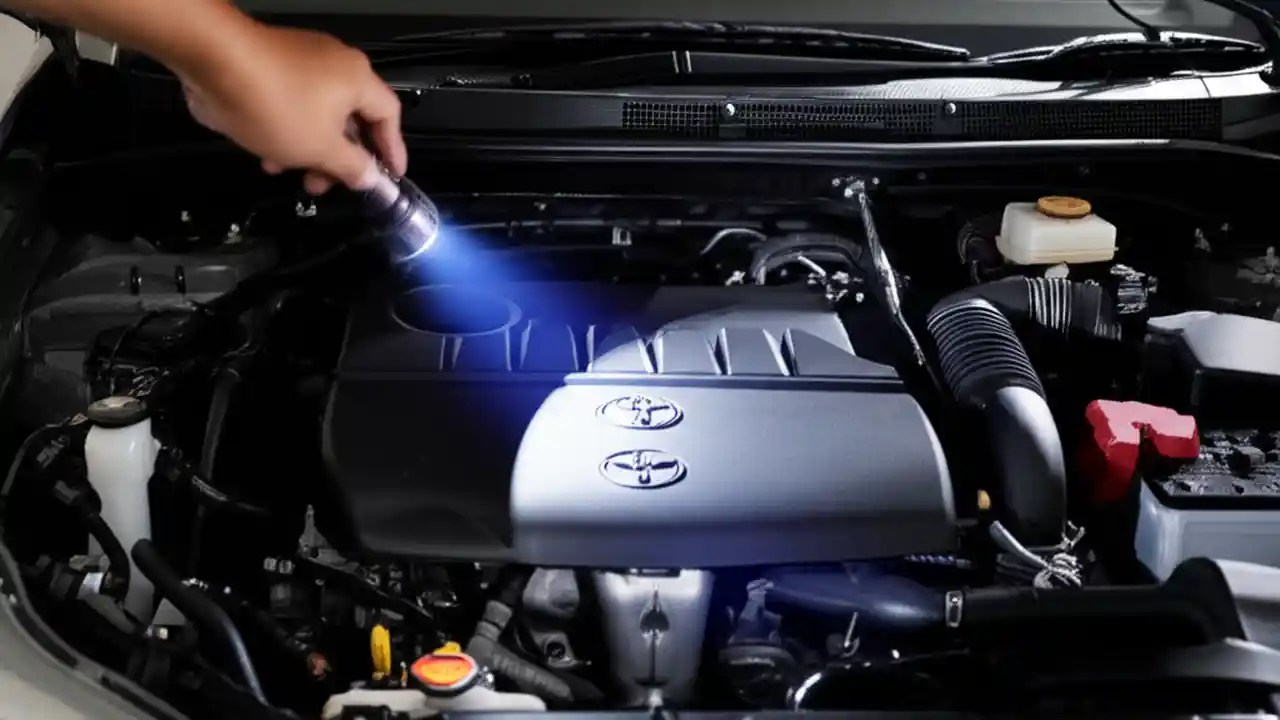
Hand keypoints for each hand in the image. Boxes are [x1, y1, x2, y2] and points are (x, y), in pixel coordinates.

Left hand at [176, 22, 406, 193]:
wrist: (212, 61)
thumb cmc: (276, 105)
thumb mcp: (320, 149)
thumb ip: (351, 167)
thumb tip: (371, 177)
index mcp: (358, 79)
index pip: (389, 116)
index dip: (392, 150)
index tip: (390, 176)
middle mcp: (336, 64)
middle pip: (351, 118)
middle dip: (338, 158)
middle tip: (323, 185)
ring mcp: (302, 61)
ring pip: (318, 114)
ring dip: (308, 148)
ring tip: (287, 172)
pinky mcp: (272, 64)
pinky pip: (292, 102)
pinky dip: (287, 129)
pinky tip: (266, 152)